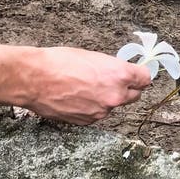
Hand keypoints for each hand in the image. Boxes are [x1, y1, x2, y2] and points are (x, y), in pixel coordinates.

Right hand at [20, 47, 151, 124]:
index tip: (135, 75)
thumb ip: (111, 68)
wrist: (34, 80)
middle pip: (135, 96)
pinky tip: (76, 97)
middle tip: (112, 81)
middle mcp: (115, 96)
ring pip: (114, 106)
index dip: (139, 76)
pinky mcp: (88, 121)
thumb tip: (119, 73)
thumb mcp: (92, 56)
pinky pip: (98, 114)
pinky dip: (92, 107)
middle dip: (127, 89)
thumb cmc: (59, 62)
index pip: (145, 79)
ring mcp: (102, 111)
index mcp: (119, 75)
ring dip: (107, 99)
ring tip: (85, 87)